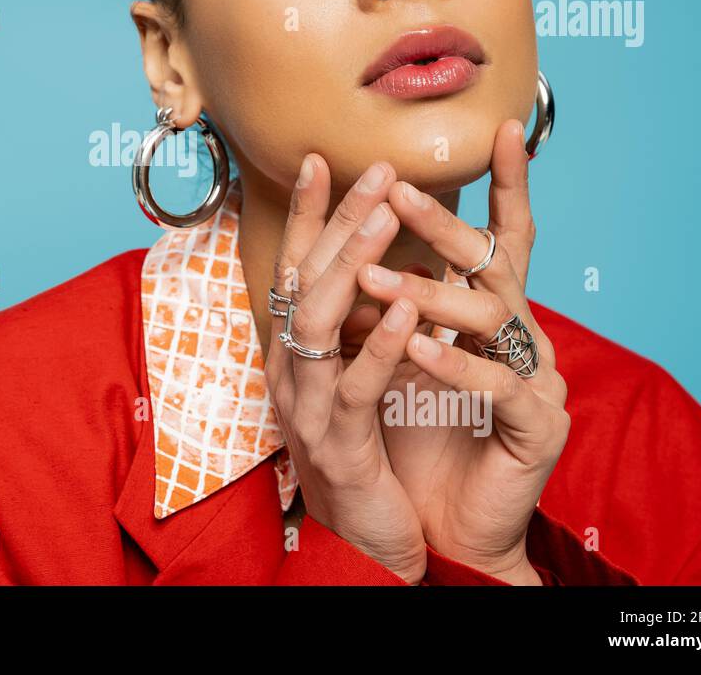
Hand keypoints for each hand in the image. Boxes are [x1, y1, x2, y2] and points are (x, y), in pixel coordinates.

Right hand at [266, 153, 428, 583]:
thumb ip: (357, 327)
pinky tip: (411, 308)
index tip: (321, 159)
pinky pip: (357, 384)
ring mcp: (306, 404)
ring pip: (320, 320)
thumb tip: (378, 266)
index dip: (306, 213)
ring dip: (354, 264)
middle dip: (338, 220)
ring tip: (386, 216)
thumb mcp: (355, 377)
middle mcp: (290, 369)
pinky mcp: (337, 442)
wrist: (363, 540)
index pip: (295, 267)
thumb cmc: (364, 452)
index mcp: (294, 351)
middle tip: (374, 169)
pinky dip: (383, 343)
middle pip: (306, 279)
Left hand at [356, 119, 568, 584]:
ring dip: (431, 294)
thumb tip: (348, 242)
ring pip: (493, 316)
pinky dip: (455, 363)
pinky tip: (418, 348)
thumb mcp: (394, 355)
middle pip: (494, 262)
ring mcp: (539, 377)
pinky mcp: (539, 425)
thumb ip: (388, 304)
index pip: (501, 238)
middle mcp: (524, 335)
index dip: (507, 184)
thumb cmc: (419, 432)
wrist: (444, 523)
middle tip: (399, 191)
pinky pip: (499, 383)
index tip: (500, 127)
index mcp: (494, 315)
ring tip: (379, 280)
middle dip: (446, 225)